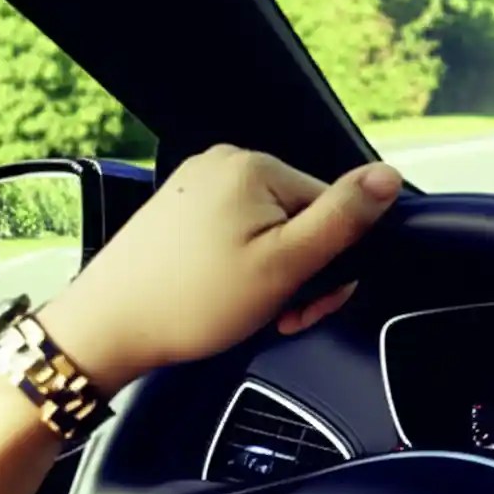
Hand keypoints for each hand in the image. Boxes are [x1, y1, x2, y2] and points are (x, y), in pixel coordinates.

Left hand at [37, 145, 401, 395]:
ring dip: (276, 275)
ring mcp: (198, 184)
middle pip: (302, 217)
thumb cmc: (190, 302)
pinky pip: (239, 232)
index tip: (308, 301)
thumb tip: (388, 175)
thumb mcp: (285, 264)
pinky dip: (245, 266)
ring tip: (252, 308)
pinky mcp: (182, 209)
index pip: (332, 207)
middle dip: (302, 271)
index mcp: (255, 165)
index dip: (332, 262)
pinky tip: (227, 294)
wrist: (105, 331)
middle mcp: (225, 163)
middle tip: (282, 311)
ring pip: (272, 230)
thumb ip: (342, 218)